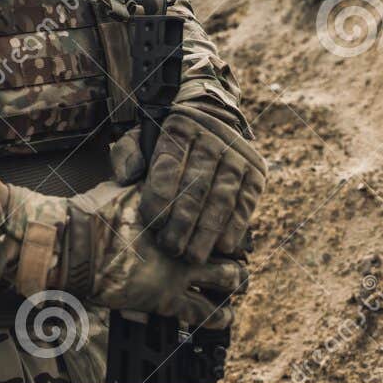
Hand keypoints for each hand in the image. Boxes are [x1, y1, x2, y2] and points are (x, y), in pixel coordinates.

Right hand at [66, 181, 246, 326]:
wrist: (76, 247)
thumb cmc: (94, 217)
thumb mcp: (126, 189)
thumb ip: (150, 187)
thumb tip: (156, 174)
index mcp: (177, 212)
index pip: (214, 214)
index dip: (224, 220)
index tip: (228, 224)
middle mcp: (184, 240)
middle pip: (228, 245)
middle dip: (237, 251)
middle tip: (239, 255)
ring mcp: (178, 271)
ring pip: (225, 280)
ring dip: (235, 282)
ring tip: (238, 285)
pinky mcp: (167, 300)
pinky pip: (204, 313)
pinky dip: (219, 317)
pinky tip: (225, 317)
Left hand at [113, 104, 265, 263]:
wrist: (211, 126)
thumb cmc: (168, 144)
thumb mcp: (141, 139)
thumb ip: (127, 155)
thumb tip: (125, 177)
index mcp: (181, 126)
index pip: (169, 164)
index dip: (161, 197)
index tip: (153, 224)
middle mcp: (213, 136)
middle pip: (197, 185)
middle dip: (182, 222)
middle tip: (170, 248)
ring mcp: (238, 154)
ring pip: (222, 197)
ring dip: (207, 230)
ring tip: (192, 256)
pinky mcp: (257, 172)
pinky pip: (245, 203)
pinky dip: (234, 227)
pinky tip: (222, 247)